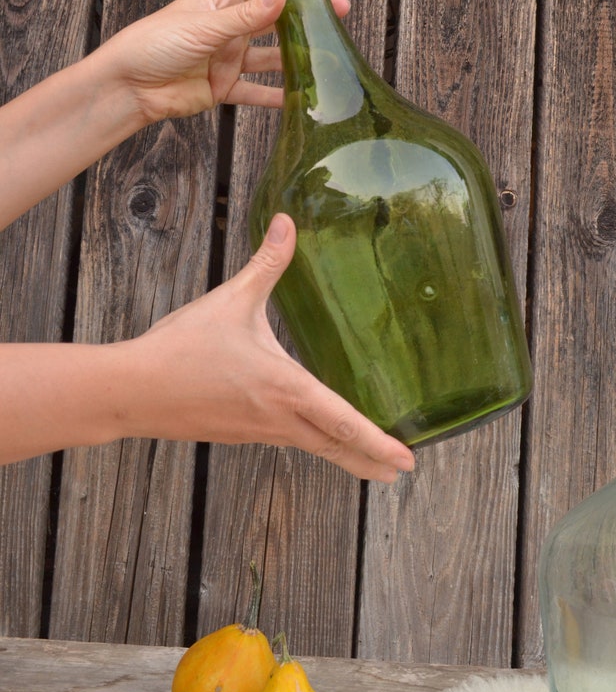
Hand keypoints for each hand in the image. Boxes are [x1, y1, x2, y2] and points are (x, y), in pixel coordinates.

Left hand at [96, 0, 347, 125]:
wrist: (128, 88)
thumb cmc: (154, 44)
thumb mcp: (204, 26)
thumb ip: (246, 16)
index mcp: (219, 2)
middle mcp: (226, 28)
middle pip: (273, 20)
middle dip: (305, 17)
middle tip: (339, 12)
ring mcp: (226, 59)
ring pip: (270, 57)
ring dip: (296, 57)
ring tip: (328, 55)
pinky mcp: (223, 88)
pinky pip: (256, 91)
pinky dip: (276, 96)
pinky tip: (300, 98)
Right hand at [129, 213, 415, 482]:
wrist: (131, 391)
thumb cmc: (181, 348)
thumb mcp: (231, 300)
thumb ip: (267, 263)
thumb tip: (286, 221)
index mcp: (285, 389)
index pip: (344, 422)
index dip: (378, 442)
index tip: (406, 459)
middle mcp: (278, 418)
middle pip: (335, 446)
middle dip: (371, 460)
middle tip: (402, 470)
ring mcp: (258, 431)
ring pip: (312, 446)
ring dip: (344, 454)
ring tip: (370, 460)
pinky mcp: (239, 433)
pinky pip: (286, 439)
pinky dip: (312, 442)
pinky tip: (312, 434)